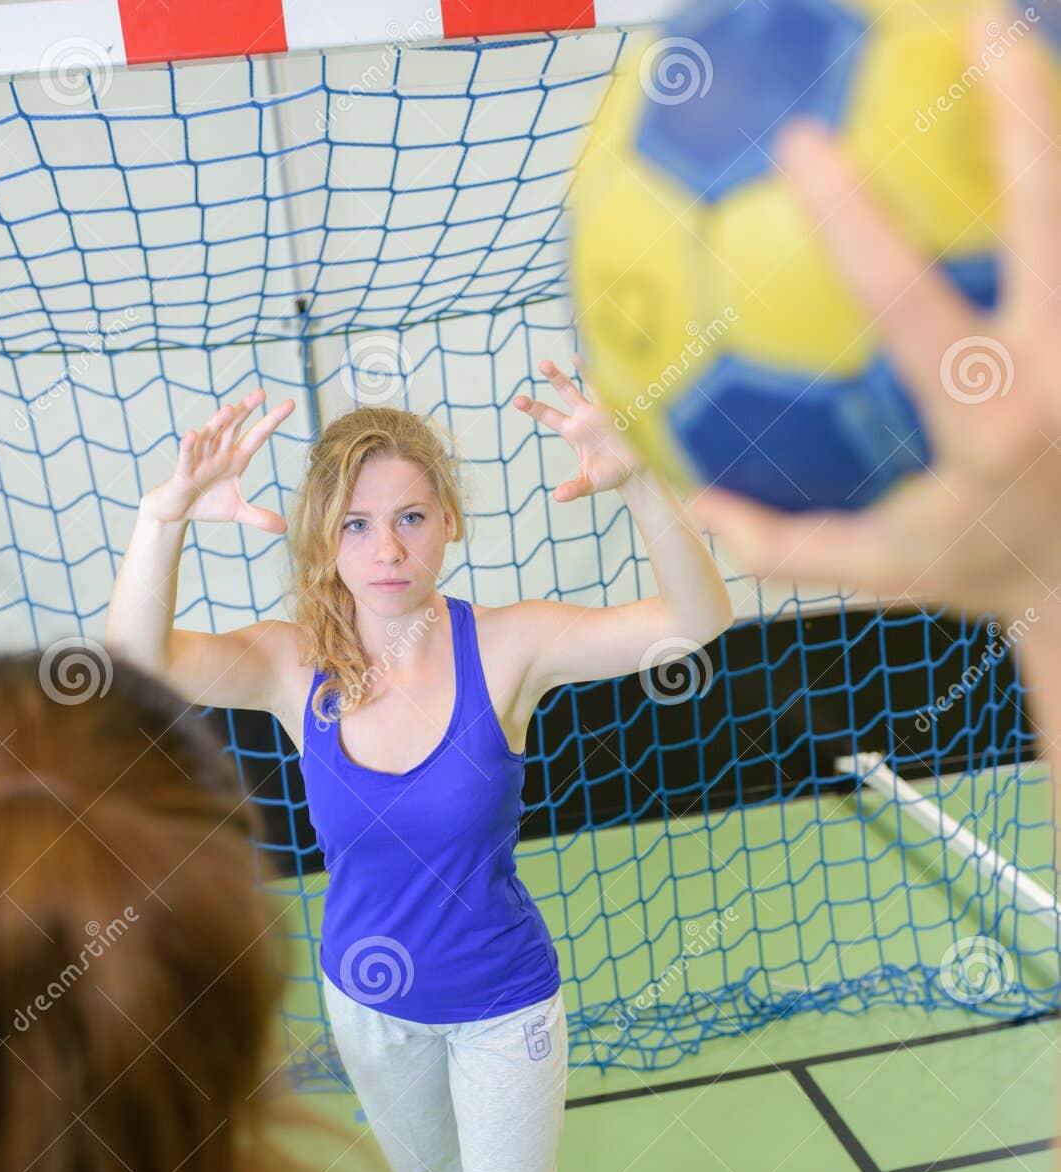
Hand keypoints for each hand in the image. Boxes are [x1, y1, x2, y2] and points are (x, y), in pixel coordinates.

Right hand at [142, 388, 294, 531]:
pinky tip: (191, 434)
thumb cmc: (206, 504)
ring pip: (210, 437)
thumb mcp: (238, 512)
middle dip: (246, 410)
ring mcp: (200, 461)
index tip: (289, 404)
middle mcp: (218, 454)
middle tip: (261, 392)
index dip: (271, 421)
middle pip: (234, 428)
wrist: (177, 511)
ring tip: (230, 408)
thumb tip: (284, 528)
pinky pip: (186, 458)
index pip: (257, 436)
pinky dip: (188, 447)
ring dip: (219, 423)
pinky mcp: (183, 473)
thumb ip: (260, 517)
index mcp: (234, 459)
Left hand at [514, 355, 640, 500]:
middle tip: (542, 364)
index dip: (534, 408)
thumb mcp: (590, 484)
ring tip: (576, 356)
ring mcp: (603, 409)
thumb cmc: (610, 476)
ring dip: (585, 370)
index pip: (548, 416)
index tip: (517, 400)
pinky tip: (612, 362)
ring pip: (591, 384)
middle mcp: (585, 415)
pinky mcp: (622, 408)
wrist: (636, 471)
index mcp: (572, 431)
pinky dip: (615, 378)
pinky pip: (617, 389)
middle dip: (555, 378)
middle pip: (566, 392)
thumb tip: (557, 497)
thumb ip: (574, 489)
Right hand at [688, 25, 1060, 622]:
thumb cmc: (979, 570)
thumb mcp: (880, 574)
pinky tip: (1022, 136)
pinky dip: (1047, 183)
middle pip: (1046, 212)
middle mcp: (1056, 364)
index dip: (852, 220)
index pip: (908, 302)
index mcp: (985, 419)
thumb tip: (691, 503)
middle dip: (1018, 111)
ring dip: (1046, 121)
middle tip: (977, 24)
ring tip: (1006, 39)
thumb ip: (783, 543)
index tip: (801, 143)